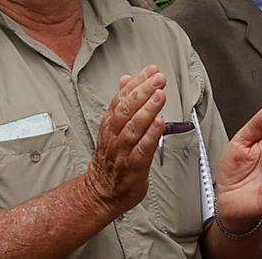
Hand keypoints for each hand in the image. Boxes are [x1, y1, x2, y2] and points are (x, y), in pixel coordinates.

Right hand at [82, 66, 167, 216]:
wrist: (101, 191)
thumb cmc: (111, 159)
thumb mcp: (112, 126)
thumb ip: (122, 102)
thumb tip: (126, 79)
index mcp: (111, 123)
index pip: (122, 97)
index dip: (137, 82)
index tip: (151, 70)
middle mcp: (115, 134)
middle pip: (127, 109)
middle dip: (143, 91)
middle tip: (158, 78)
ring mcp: (123, 151)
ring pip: (133, 127)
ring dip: (148, 109)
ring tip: (160, 95)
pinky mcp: (133, 167)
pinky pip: (141, 149)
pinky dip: (150, 136)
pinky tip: (160, 124)